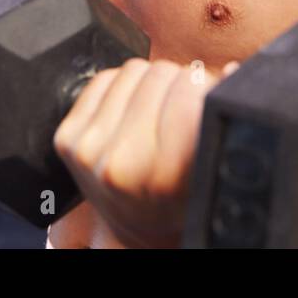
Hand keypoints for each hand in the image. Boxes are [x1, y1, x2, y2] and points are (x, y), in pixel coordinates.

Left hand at [53, 58, 237, 247]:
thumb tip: (229, 71)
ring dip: (151, 83)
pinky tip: (132, 113)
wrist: (136, 228)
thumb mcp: (210, 167)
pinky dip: (122, 88)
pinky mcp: (67, 138)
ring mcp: (89, 149)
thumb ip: (221, 119)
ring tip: (158, 112)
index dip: (205, 86)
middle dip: (181, 83)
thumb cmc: (182, 197)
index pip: (189, 90)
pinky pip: (104, 78)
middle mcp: (121, 164)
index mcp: (164, 176)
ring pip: (133, 70)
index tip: (208, 96)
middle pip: (163, 73)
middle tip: (184, 106)